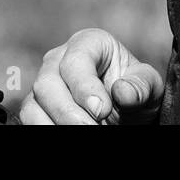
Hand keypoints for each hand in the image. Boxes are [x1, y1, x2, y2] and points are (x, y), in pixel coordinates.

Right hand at [19, 28, 162, 124]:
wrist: (125, 111)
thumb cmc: (136, 92)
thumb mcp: (149, 87)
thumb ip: (140, 87)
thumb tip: (122, 92)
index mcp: (88, 43)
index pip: (75, 61)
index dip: (85, 88)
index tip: (102, 111)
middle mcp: (58, 59)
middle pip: (47, 83)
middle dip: (68, 112)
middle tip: (91, 131)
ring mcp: (44, 83)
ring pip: (33, 104)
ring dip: (56, 124)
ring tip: (83, 135)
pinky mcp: (36, 106)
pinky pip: (30, 120)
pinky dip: (46, 129)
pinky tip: (68, 136)